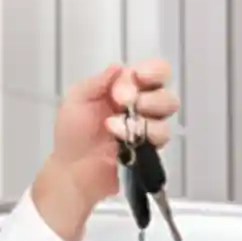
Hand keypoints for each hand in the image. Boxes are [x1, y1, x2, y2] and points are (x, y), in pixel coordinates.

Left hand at [32, 60, 178, 240]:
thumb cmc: (72, 136)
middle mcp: (141, 105)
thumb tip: (121, 67)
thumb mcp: (76, 101)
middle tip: (123, 104)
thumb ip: (97, 82)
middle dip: (149, 96)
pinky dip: (145, 134)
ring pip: (169, 110)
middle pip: (167, 87)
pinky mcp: (151, 147)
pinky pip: (163, 135)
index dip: (152, 72)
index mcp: (125, 88)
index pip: (154, 71)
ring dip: (145, 115)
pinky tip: (123, 140)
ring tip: (115, 126)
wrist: (73, 172)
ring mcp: (148, 126)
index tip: (138, 78)